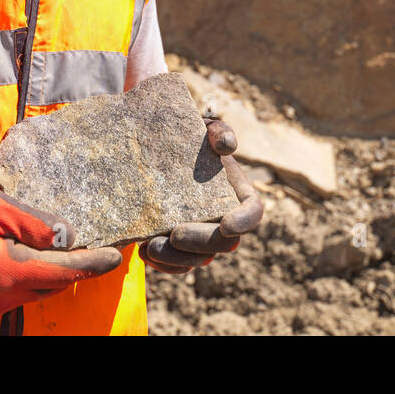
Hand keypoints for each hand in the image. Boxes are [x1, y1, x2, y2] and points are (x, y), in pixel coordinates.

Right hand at [0, 186, 122, 320]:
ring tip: (57, 243)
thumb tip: (70, 237)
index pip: (63, 273)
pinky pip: (18, 290)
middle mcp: (2, 297)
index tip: (114, 257)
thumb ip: (37, 225)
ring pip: (36, 288)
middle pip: (52, 283)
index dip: (91, 264)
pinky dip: (31, 273)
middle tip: (89, 242)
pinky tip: (29, 251)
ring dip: (50, 269)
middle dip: (72, 265)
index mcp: (9, 275)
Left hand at [139, 116, 263, 274]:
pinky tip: (142, 251)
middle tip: (174, 234)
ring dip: (176, 258)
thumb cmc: (190, 139)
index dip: (244, 222)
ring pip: (198, 260)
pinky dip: (161, 264)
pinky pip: (176, 265)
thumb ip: (219, 131)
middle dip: (200, 243)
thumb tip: (226, 146)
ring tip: (150, 246)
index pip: (252, 213)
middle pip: (222, 243)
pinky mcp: (180, 248)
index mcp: (238, 194)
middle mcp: (224, 221)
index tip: (226, 224)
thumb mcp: (204, 128)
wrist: (160, 151)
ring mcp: (202, 236)